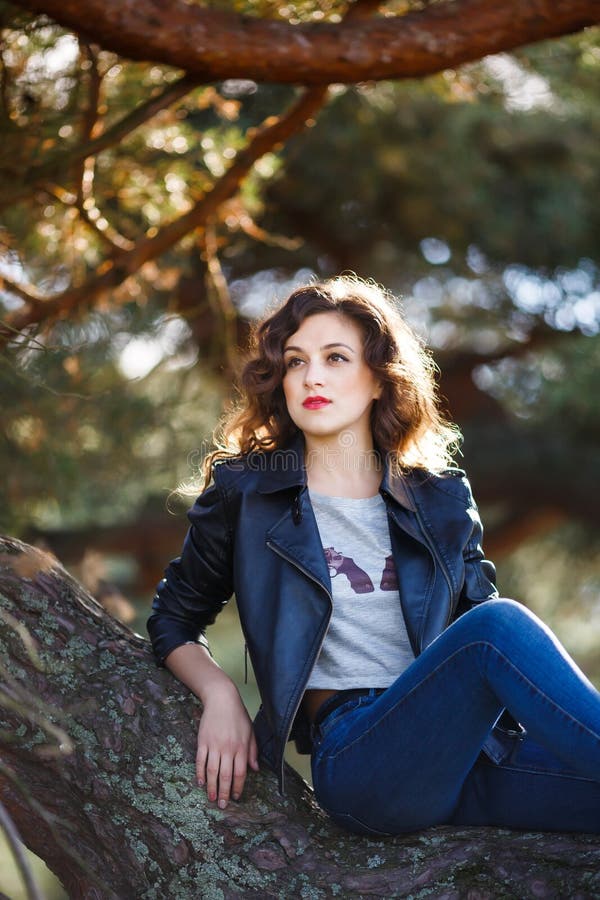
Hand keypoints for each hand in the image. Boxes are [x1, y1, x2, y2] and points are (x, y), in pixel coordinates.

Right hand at [196, 684, 258, 808]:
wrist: (222, 699)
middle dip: (224, 793)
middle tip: (222, 805)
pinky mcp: (202, 741)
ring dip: (211, 787)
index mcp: (241, 747)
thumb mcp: (250, 732)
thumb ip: (253, 751)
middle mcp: (228, 748)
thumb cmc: (238, 716)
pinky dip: (200, 773)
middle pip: (225, 776)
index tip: (236, 797)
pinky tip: (201, 782)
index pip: (240, 773)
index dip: (238, 787)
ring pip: (212, 771)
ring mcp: (214, 745)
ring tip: (211, 798)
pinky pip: (200, 761)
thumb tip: (255, 769)